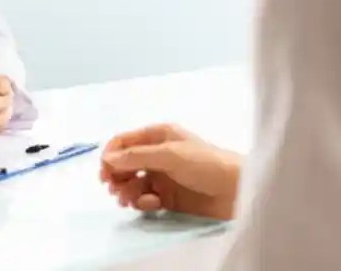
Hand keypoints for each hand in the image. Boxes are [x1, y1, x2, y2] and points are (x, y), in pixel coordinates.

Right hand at [99, 124, 241, 218]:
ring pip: (132, 183)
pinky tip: (151, 204)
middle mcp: (158, 154)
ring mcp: (163, 176)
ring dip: (127, 191)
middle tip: (113, 188)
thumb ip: (137, 157)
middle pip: (124, 164)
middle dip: (117, 176)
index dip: (111, 155)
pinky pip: (145, 198)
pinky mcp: (168, 196)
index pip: (124, 142)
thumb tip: (108, 159)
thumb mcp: (169, 155)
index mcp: (158, 135)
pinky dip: (143, 202)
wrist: (236, 190)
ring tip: (130, 200)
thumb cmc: (206, 164)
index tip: (104, 173)